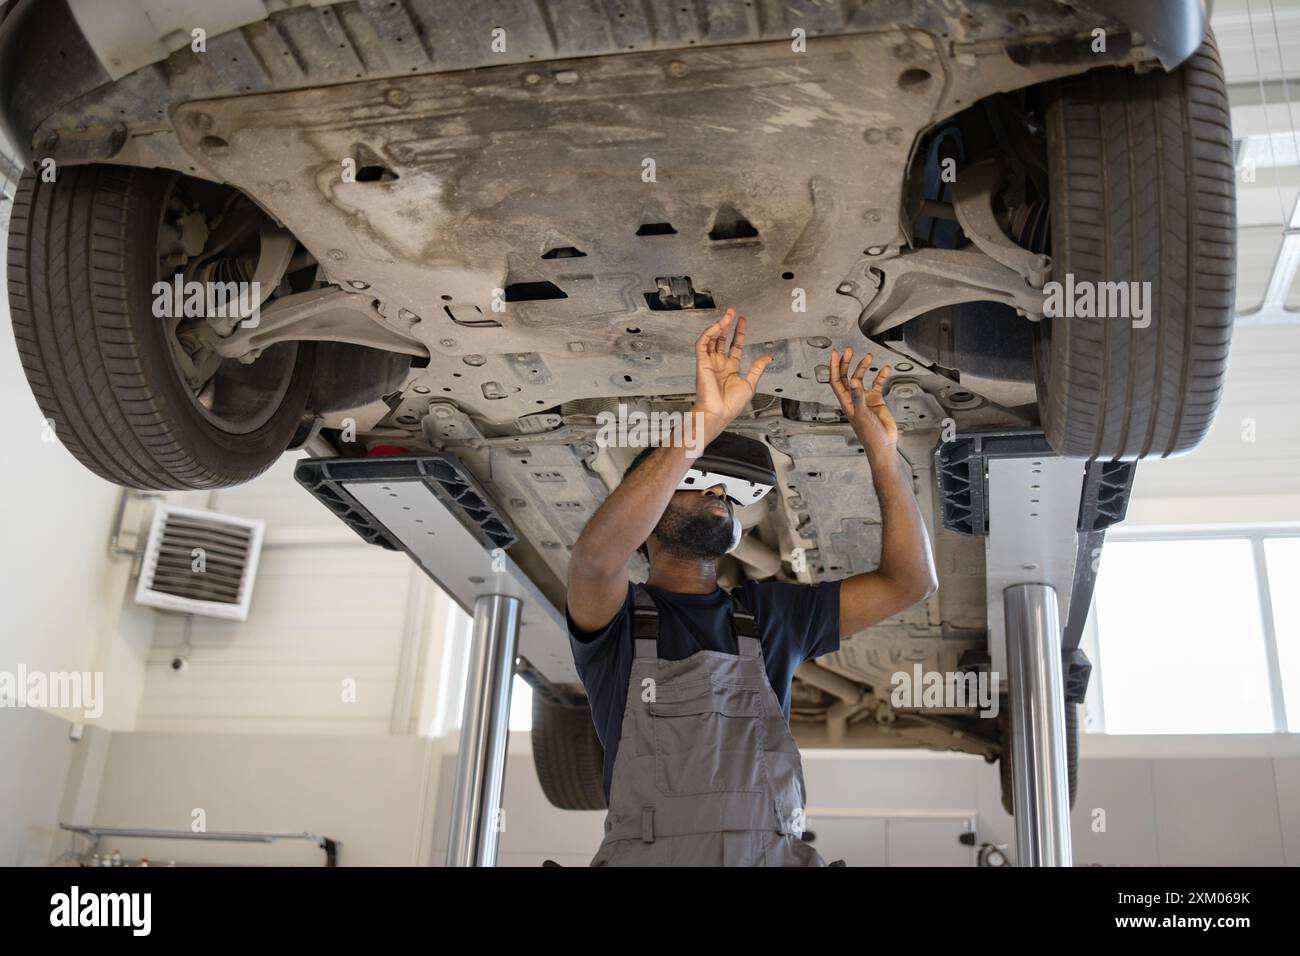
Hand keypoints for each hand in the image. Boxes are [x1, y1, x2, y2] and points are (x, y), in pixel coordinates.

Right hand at [691, 308, 772, 443]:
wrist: (718, 413)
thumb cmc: (731, 405)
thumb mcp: (750, 383)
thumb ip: (757, 368)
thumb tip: (768, 357)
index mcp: (730, 369)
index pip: (734, 346)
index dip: (739, 333)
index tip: (743, 321)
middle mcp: (719, 364)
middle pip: (721, 339)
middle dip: (727, 325)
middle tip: (732, 312)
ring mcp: (710, 362)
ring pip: (712, 339)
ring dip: (719, 326)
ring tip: (727, 315)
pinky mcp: (701, 362)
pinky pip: (702, 344)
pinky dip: (709, 333)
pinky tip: (717, 326)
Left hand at [829, 347, 896, 454]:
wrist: (884, 444)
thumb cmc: (870, 434)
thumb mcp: (862, 414)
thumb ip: (858, 397)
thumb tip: (853, 381)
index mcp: (846, 402)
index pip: (836, 381)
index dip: (834, 367)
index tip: (835, 354)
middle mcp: (854, 398)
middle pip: (846, 377)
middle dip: (847, 363)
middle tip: (850, 350)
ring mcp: (865, 398)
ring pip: (862, 378)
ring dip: (864, 367)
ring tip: (869, 356)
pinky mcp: (876, 400)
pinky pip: (877, 384)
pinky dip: (881, 376)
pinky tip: (886, 369)